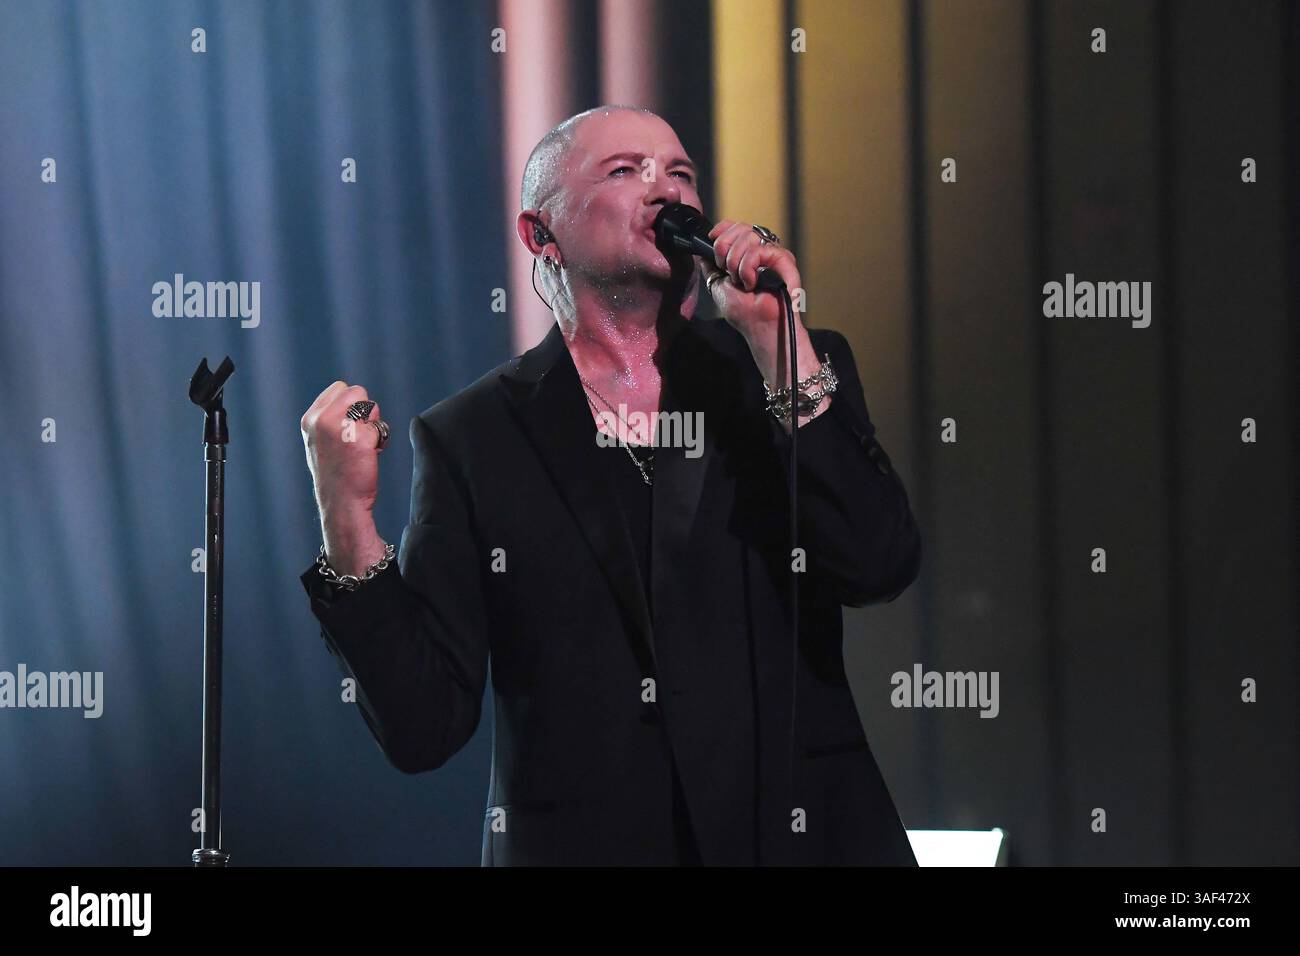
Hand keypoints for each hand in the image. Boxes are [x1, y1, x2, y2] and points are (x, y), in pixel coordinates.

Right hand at [300, 381, 385, 521]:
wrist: (341, 503)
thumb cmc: (335, 474)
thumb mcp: (319, 441)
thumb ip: (330, 418)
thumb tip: (356, 399)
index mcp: (311, 419)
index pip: (339, 388)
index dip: (350, 405)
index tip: (346, 428)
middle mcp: (322, 420)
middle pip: (357, 392)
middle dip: (364, 411)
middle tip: (357, 438)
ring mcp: (341, 428)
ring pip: (371, 405)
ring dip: (373, 424)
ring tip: (362, 447)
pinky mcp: (361, 439)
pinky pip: (381, 426)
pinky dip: (381, 440)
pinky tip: (370, 455)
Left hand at [701, 219, 802, 333]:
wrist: (759, 327)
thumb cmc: (744, 312)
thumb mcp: (718, 284)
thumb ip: (711, 266)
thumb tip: (703, 250)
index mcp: (748, 254)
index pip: (736, 227)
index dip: (723, 229)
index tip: (712, 239)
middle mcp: (762, 251)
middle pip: (741, 228)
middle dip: (725, 248)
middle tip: (727, 270)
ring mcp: (774, 254)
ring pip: (749, 236)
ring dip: (736, 262)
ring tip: (742, 281)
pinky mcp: (784, 260)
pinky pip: (759, 250)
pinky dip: (748, 268)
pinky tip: (751, 283)